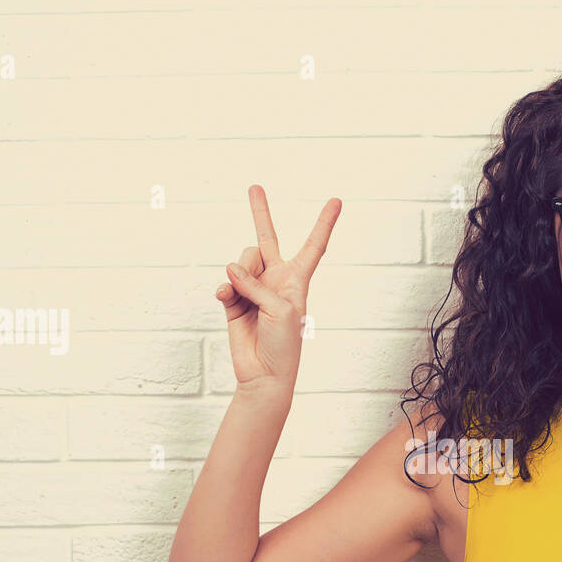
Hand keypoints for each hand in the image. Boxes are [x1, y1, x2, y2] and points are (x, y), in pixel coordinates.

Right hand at [218, 185, 341, 387]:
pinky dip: (225, 289)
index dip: (324, 223)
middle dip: (260, 213)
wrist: (265, 374)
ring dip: (240, 273)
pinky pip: (226, 283)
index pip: (313, 246)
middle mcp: (275, 279)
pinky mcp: (234, 301)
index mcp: (297, 280)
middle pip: (266, 239)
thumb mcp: (281, 311)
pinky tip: (226, 298)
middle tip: (254, 186)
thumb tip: (231, 268)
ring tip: (241, 293)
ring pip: (241, 261)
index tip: (336, 200)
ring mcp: (253, 288)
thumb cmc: (284, 346)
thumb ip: (256, 285)